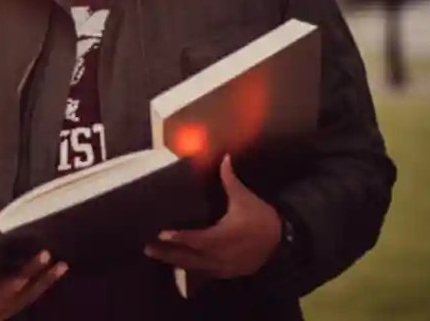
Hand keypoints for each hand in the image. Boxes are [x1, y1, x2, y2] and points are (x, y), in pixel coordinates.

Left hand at [144, 154, 281, 278]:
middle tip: (146, 247)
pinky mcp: (227, 272)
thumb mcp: (245, 197)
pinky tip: (176, 263)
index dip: (179, 237)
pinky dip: (190, 268)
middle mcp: (221, 255)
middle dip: (167, 253)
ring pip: (195, 268)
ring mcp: (224, 267)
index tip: (161, 233)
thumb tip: (224, 156)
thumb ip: (230, 179)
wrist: (283, 241)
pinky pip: (204, 273)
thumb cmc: (261, 217)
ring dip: (175, 261)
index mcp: (224, 237)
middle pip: (189, 258)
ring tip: (155, 254)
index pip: (197, 239)